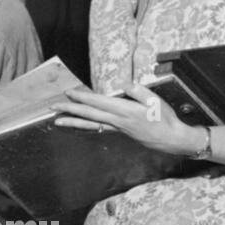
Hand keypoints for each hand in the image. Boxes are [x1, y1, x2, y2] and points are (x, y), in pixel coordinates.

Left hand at [52, 84, 204, 156]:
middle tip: (54, 107)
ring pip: (91, 124)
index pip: (100, 102)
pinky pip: (97, 128)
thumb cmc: (165, 119)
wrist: (171, 139)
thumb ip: (139, 92)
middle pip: (90, 114)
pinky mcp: (119, 132)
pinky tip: (77, 125)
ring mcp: (117, 128)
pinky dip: (85, 126)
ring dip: (73, 121)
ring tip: (57, 121)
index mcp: (126, 111)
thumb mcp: (156, 102)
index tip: (69, 93)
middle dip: (71, 110)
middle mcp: (118, 121)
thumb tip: (125, 85)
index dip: (83, 97)